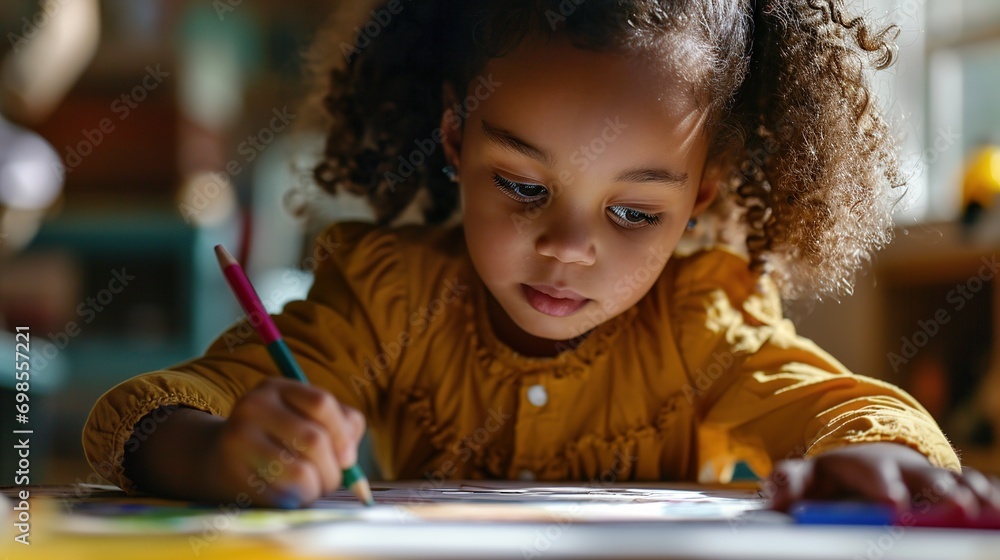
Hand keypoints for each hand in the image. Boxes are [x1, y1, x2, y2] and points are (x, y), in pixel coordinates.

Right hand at [204, 378, 366, 507]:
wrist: (217, 458)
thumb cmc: (277, 438)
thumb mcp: (306, 418)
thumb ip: (341, 426)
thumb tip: (348, 458)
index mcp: (276, 387)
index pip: (321, 403)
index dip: (343, 434)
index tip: (347, 458)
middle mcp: (253, 406)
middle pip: (313, 440)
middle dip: (332, 470)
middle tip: (330, 482)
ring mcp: (239, 439)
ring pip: (300, 471)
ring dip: (315, 489)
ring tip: (311, 489)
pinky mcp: (231, 473)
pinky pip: (280, 495)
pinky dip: (293, 500)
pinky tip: (286, 494)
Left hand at [767, 443, 999, 519]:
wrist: (867, 456)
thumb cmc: (834, 476)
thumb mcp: (807, 475)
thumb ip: (790, 483)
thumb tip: (776, 498)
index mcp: (863, 465)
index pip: (873, 474)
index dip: (885, 487)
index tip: (895, 503)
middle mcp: (902, 467)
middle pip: (924, 477)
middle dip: (940, 491)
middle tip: (956, 508)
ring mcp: (931, 475)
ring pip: (957, 482)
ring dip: (972, 494)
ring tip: (984, 509)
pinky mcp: (954, 485)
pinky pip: (978, 487)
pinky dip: (989, 495)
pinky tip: (996, 508)